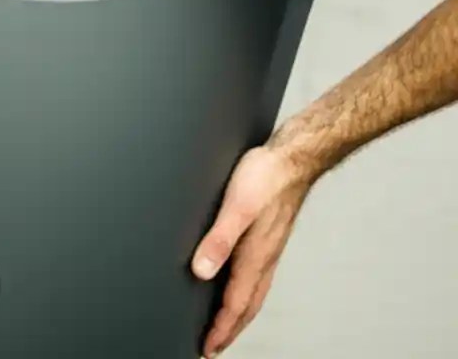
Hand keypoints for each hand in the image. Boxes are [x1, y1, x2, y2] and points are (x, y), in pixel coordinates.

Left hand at [191, 146, 312, 356]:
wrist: (294, 157)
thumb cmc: (267, 176)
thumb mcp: (236, 207)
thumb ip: (218, 240)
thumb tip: (201, 271)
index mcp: (255, 256)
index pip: (235, 304)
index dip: (219, 330)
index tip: (206, 348)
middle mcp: (264, 258)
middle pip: (246, 306)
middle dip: (229, 330)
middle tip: (213, 348)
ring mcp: (268, 249)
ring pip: (253, 293)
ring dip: (238, 315)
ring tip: (224, 328)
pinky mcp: (268, 238)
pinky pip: (256, 277)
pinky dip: (246, 293)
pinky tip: (239, 287)